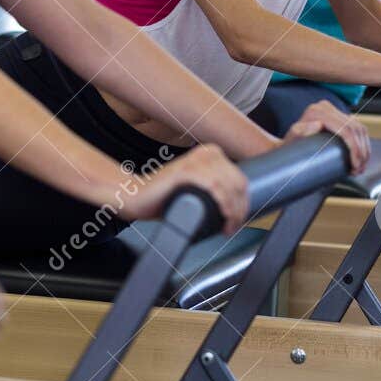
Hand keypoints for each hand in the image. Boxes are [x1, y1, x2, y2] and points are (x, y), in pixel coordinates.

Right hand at [122, 144, 248, 230]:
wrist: (135, 197)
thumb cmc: (164, 197)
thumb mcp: (197, 189)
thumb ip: (215, 189)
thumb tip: (236, 206)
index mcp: (211, 154)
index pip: (240, 179)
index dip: (244, 203)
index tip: (238, 220)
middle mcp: (206, 153)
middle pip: (238, 183)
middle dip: (240, 209)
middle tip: (232, 227)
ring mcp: (195, 160)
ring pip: (229, 187)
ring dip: (233, 210)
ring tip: (227, 226)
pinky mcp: (185, 171)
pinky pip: (215, 187)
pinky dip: (223, 204)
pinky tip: (222, 216)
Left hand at [285, 101, 369, 172]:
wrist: (283, 145)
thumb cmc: (287, 147)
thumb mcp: (291, 142)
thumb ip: (299, 132)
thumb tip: (318, 124)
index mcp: (317, 111)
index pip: (345, 129)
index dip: (354, 149)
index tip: (355, 166)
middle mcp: (325, 107)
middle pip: (354, 128)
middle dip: (361, 151)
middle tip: (360, 169)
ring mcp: (331, 110)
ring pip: (359, 128)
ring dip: (364, 148)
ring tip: (361, 166)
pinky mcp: (337, 115)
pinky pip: (357, 127)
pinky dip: (362, 143)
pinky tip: (362, 157)